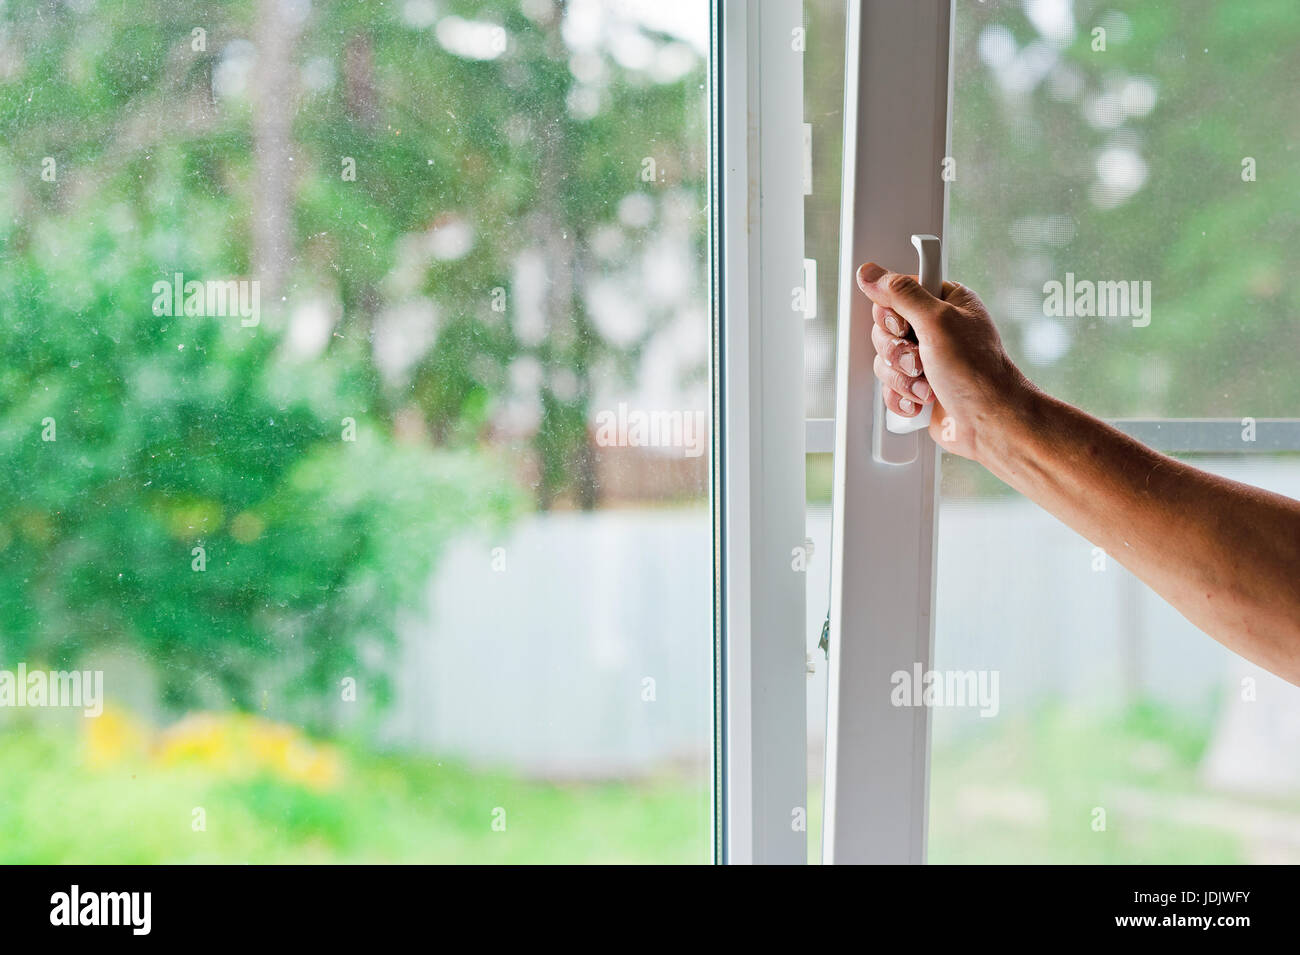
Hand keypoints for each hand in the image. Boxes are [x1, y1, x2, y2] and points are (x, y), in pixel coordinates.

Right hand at [855, 262, 1033, 461]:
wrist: (989, 423)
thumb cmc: (976, 373)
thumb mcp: (937, 322)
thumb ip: (901, 294)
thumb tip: (871, 273)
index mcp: (945, 302)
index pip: (896, 292)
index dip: (893, 314)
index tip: (905, 327)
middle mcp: (935, 328)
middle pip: (885, 330)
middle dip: (897, 352)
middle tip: (920, 360)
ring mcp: (926, 359)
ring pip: (885, 361)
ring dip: (902, 378)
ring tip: (928, 384)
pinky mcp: (918, 386)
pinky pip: (889, 387)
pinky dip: (902, 397)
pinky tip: (923, 400)